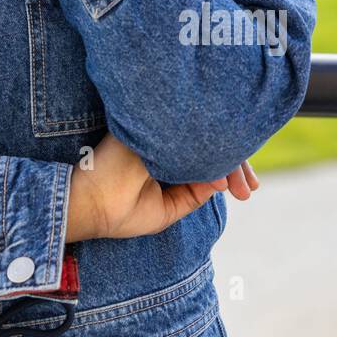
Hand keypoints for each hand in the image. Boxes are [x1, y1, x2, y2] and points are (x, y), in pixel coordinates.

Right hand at [66, 131, 259, 242]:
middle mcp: (160, 142)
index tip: (249, 189)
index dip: (228, 168)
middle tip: (249, 189)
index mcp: (165, 158)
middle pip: (204, 144)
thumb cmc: (120, 211)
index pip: (202, 156)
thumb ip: (193, 193)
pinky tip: (223, 164)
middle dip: (232, 164)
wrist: (86, 204)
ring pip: (197, 135)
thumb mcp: (166, 209)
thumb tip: (225, 180)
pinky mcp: (142, 124)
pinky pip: (181, 129)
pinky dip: (204, 145)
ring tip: (241, 182)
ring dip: (224, 157)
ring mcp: (150, 131)